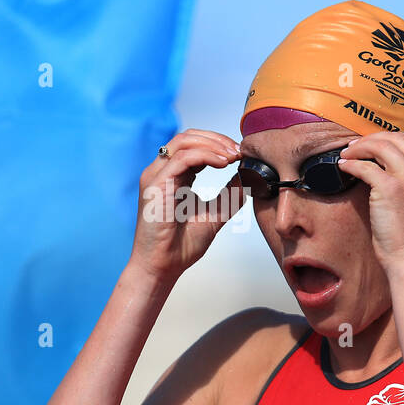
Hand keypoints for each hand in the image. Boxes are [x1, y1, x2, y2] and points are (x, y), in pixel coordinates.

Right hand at [130, 129, 245, 282]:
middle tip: (239, 150)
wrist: (162, 267)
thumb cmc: (182, 246)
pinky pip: (182, 158)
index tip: (240, 154)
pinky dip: (205, 156)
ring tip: (234, 155)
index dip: (218, 144)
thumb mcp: (215, 214)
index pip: (193, 146)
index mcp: (174, 177)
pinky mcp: (156, 185)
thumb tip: (248, 178)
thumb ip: (229, 195)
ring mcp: (156, 176)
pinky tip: (224, 164)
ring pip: (184, 142)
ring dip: (213, 144)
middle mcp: (162, 172)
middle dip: (217, 139)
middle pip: (188, 137)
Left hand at [337, 132, 403, 271]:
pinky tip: (343, 167)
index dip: (386, 141)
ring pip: (380, 146)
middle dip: (370, 140)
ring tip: (346, 155)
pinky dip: (351, 164)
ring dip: (358, 148)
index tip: (370, 147)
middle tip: (353, 147)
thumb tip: (386, 163)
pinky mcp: (392, 188)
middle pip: (396, 139)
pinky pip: (365, 166)